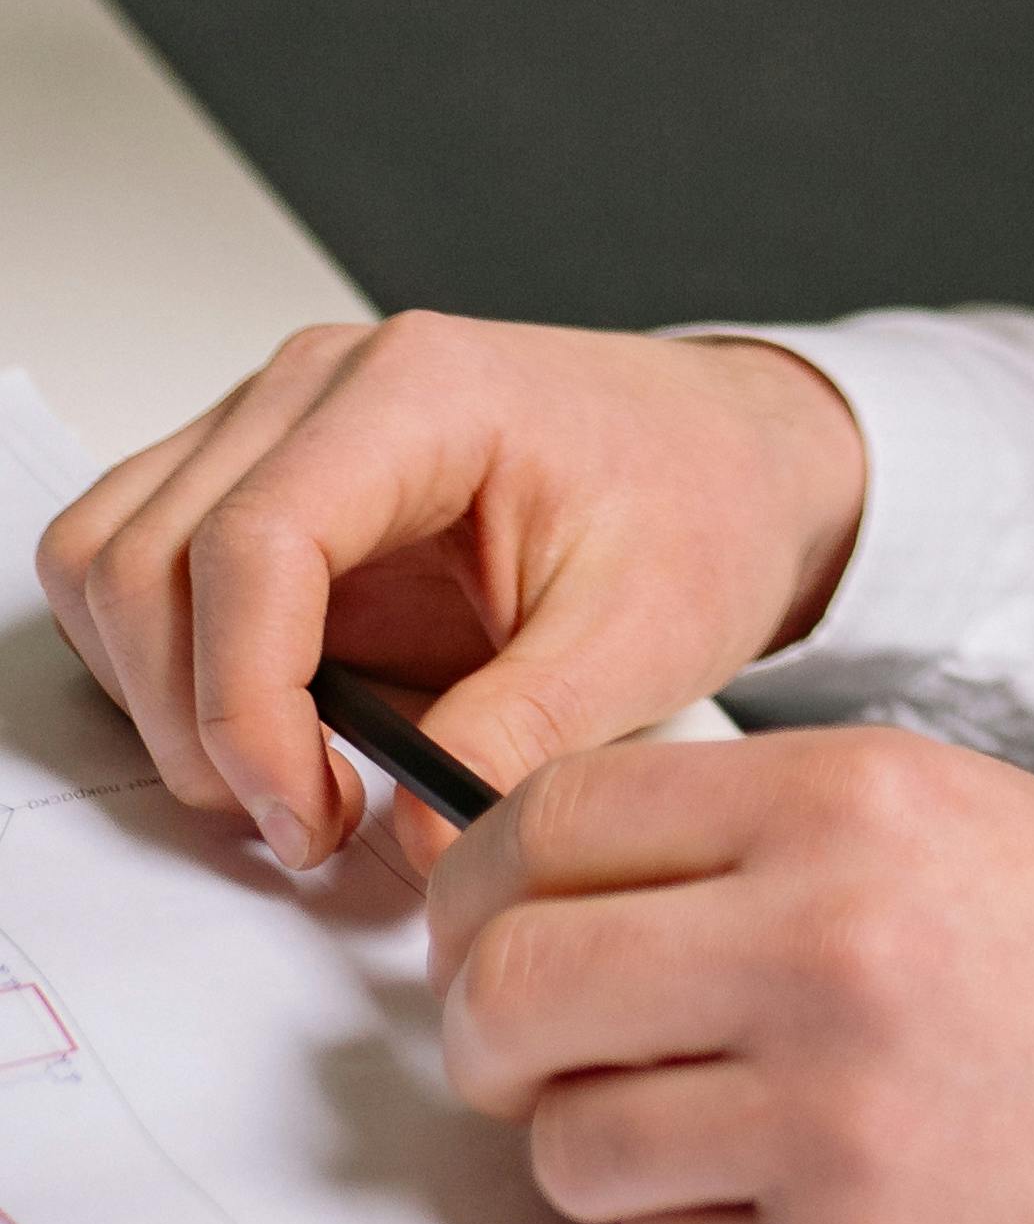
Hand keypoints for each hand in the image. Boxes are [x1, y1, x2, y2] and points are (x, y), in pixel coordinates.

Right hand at [37, 310, 867, 866]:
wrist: (732, 458)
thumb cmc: (698, 503)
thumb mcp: (642, 634)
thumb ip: (518, 738)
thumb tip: (409, 837)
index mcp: (421, 391)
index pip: (250, 545)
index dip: (247, 709)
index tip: (309, 814)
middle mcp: (323, 385)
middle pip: (148, 562)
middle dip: (200, 726)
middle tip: (310, 820)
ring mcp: (278, 425)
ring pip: (111, 562)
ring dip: (165, 700)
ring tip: (292, 778)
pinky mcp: (263, 479)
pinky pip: (137, 567)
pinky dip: (162, 668)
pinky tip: (269, 726)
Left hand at [431, 727, 1033, 1223]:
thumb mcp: (967, 822)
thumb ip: (780, 834)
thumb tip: (579, 876)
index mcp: (855, 799)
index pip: (556, 815)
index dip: (481, 876)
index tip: (480, 921)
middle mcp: (822, 943)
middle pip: (514, 988)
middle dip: (484, 1028)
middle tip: (516, 1048)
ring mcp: (826, 1122)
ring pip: (570, 1149)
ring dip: (606, 1153)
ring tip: (709, 1133)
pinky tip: (788, 1212)